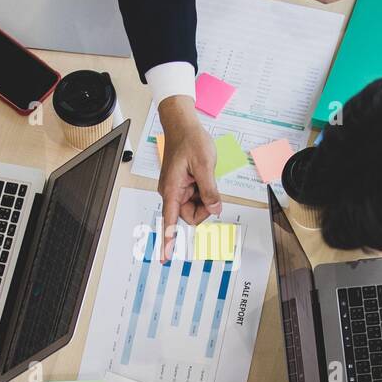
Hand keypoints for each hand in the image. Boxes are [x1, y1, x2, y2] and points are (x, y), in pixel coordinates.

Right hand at [158, 96, 221, 257]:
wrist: (182, 125)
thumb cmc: (189, 140)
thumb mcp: (205, 165)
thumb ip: (210, 190)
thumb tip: (215, 210)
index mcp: (171, 189)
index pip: (170, 221)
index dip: (169, 240)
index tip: (166, 257)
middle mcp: (170, 192)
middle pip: (189, 215)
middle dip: (203, 207)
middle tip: (209, 187)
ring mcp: (176, 189)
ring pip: (194, 207)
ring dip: (204, 197)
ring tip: (204, 176)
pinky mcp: (181, 185)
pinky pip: (195, 197)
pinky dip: (202, 191)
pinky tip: (202, 175)